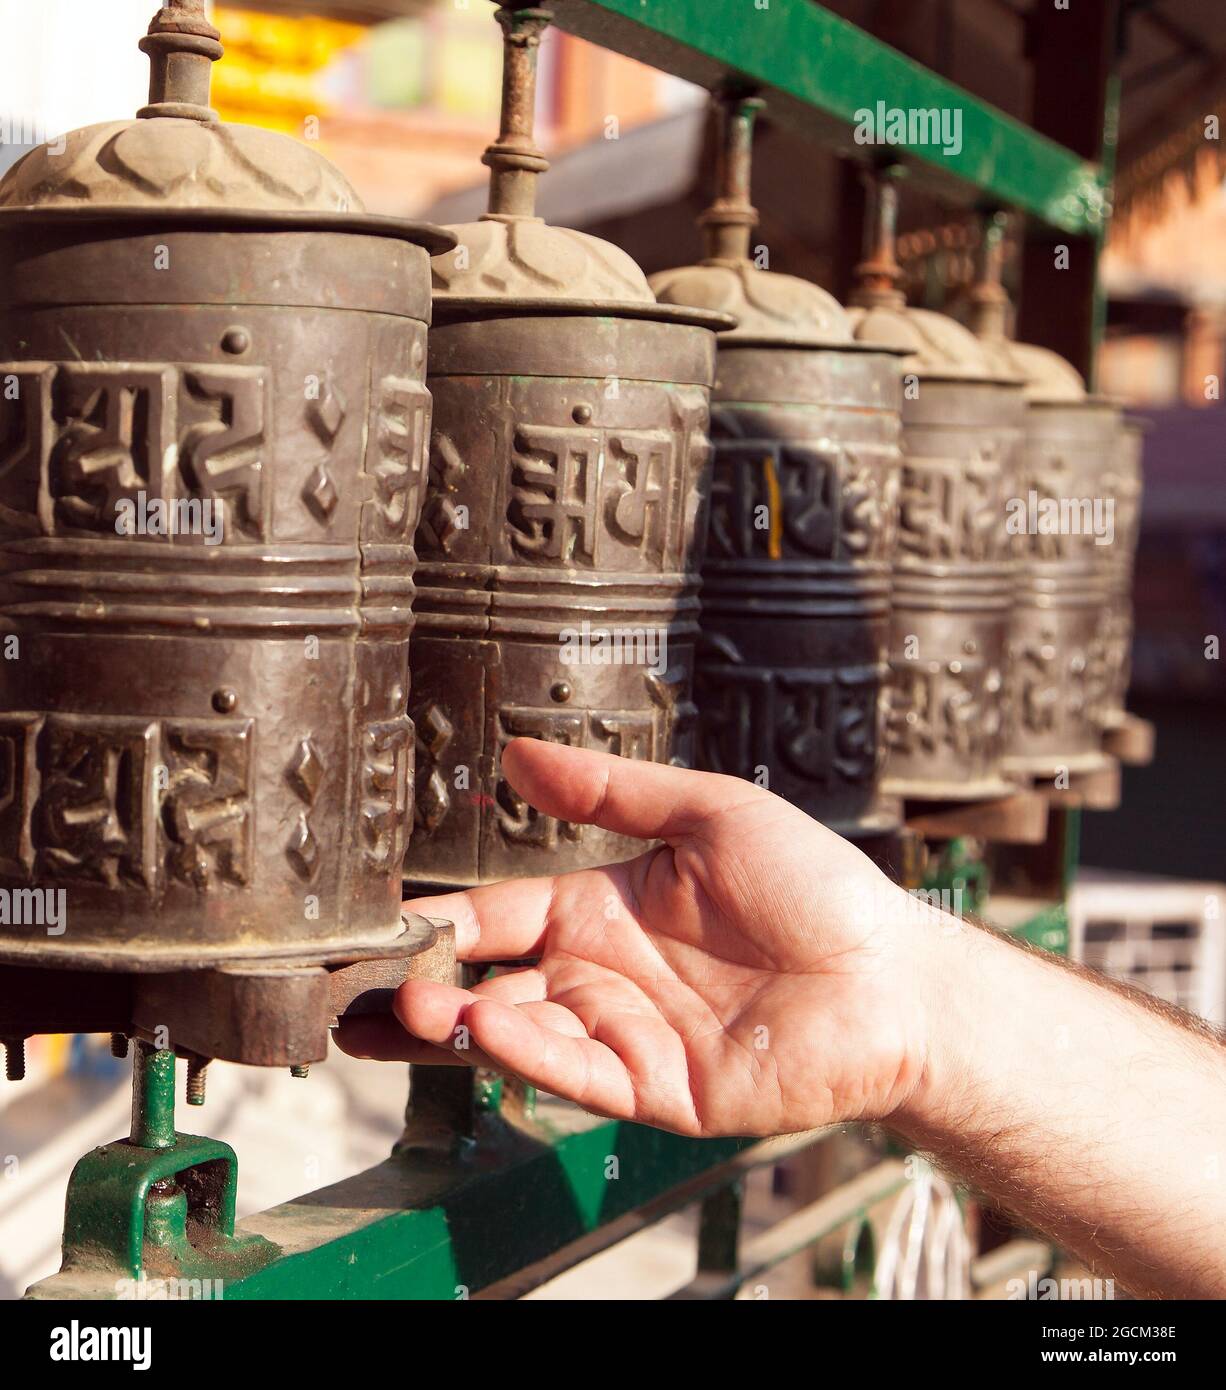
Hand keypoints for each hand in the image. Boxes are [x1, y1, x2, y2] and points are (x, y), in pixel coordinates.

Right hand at [336, 739, 935, 1138]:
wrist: (892, 972)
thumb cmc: (814, 885)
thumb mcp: (706, 813)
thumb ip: (609, 791)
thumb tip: (517, 750)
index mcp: (604, 910)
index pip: (500, 917)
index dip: (443, 922)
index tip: (383, 924)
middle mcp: (603, 976)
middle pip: (489, 987)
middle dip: (425, 991)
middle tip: (363, 988)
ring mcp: (626, 1036)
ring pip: (520, 1036)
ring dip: (461, 1024)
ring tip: (410, 1006)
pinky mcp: (657, 1090)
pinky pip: (578, 1073)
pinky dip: (529, 1053)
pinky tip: (488, 1025)